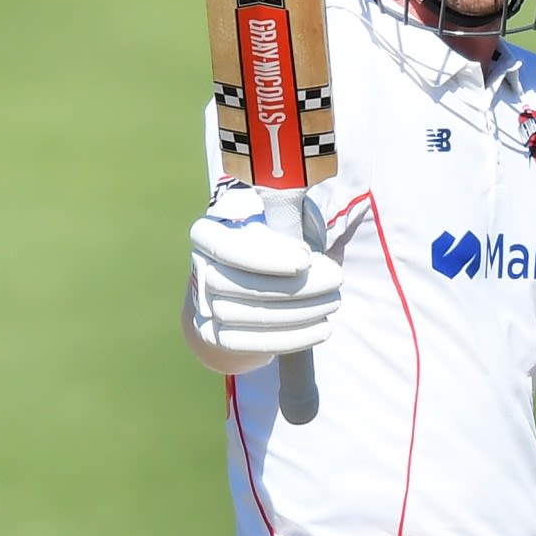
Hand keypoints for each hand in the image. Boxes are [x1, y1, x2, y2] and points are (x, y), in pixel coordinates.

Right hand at [183, 179, 341, 375]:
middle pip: (243, 286)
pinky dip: (292, 338)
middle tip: (336, 280)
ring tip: (332, 302)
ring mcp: (203, 306)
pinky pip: (252, 343)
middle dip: (296, 286)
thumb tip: (306, 192)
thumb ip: (284, 215)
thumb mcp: (273, 225)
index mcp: (207, 234)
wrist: (240, 295)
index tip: (307, 258)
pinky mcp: (214, 336)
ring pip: (251, 316)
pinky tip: (322, 328)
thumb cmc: (268, 249)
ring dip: (300, 312)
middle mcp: (199, 270)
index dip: (266, 257)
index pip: (227, 248)